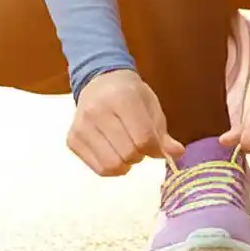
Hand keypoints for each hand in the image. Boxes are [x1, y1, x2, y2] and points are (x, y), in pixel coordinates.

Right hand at [68, 69, 185, 176]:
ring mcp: (82, 126)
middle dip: (140, 155)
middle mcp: (97, 111)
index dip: (155, 148)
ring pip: (111, 165)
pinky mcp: (72, 140)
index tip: (155, 146)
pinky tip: (114, 153)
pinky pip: (98, 169)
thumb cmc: (130, 94)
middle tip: (139, 146)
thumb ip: (162, 133)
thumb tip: (177, 154)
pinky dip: (112, 168)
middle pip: (128, 153)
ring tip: (126, 150)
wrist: (99, 82)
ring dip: (125, 164)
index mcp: (122, 98)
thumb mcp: (151, 106)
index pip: (144, 138)